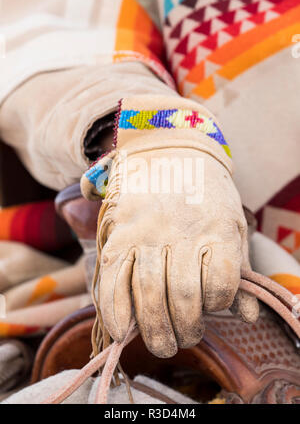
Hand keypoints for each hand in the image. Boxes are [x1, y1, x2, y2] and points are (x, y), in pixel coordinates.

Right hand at [81, 96, 258, 357]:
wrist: (166, 152)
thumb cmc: (205, 195)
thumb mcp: (232, 226)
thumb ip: (240, 271)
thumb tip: (247, 316)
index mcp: (217, 229)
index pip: (221, 284)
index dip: (219, 304)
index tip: (213, 306)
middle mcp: (181, 232)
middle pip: (185, 298)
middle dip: (185, 331)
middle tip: (184, 339)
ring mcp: (146, 234)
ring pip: (151, 296)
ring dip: (156, 330)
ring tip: (162, 341)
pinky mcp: (119, 236)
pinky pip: (114, 281)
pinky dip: (116, 312)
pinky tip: (124, 331)